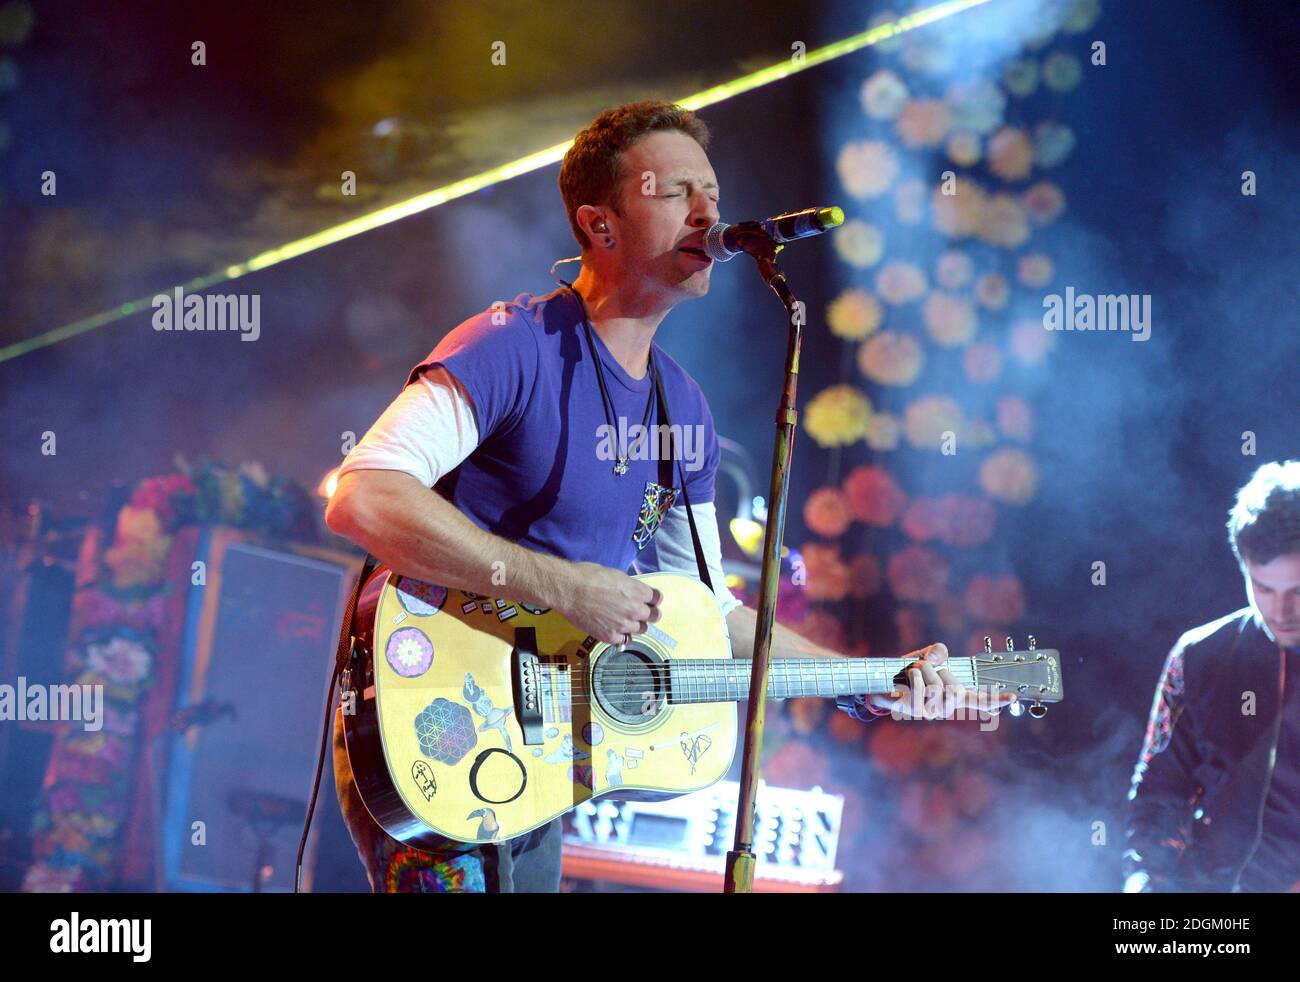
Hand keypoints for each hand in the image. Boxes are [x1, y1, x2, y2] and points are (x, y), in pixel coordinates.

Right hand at [559, 562, 662, 644]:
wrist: (569, 590)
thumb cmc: (588, 576)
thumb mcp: (615, 574)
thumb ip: (629, 586)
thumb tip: (632, 591)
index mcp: (637, 591)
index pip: (657, 598)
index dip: (652, 599)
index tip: (648, 600)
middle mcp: (634, 609)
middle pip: (653, 616)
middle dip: (648, 613)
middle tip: (639, 612)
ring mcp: (623, 625)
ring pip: (641, 629)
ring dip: (635, 625)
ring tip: (624, 620)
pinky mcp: (610, 636)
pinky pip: (623, 640)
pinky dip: (620, 636)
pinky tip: (613, 629)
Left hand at [865, 642, 1016, 719]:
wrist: (878, 681)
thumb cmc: (906, 671)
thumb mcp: (924, 656)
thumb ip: (936, 652)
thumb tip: (939, 656)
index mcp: (953, 694)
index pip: (978, 700)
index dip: (996, 700)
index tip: (1013, 697)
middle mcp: (946, 707)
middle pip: (955, 690)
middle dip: (937, 672)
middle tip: (921, 667)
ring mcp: (931, 712)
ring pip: (937, 689)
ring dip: (922, 672)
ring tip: (911, 672)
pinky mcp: (915, 711)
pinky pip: (921, 690)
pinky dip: (914, 675)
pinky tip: (906, 678)